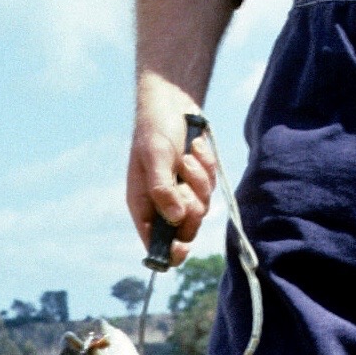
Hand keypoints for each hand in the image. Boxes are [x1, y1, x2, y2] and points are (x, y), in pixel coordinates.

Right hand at [126, 76, 217, 264]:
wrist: (172, 103)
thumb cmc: (155, 129)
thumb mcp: (155, 157)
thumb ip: (162, 189)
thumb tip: (175, 219)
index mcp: (143, 204)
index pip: (154, 242)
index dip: (168, 251)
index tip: (181, 248)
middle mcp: (162, 203)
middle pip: (185, 229)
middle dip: (191, 204)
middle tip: (185, 181)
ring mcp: (181, 192)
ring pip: (202, 207)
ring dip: (199, 180)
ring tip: (187, 156)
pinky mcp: (198, 181)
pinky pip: (212, 187)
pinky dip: (207, 167)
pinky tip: (195, 148)